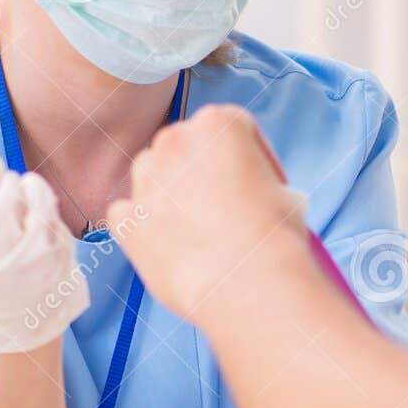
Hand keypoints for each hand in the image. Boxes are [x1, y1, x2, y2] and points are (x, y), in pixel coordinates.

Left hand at [108, 106, 309, 325]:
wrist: (246, 283)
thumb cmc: (271, 237)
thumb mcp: (282, 192)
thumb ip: (253, 180)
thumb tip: (243, 199)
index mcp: (218, 123)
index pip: (235, 128)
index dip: (253, 157)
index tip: (261, 181)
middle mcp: (175, 142)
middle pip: (187, 147)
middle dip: (205, 172)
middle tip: (228, 205)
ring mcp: (144, 180)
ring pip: (153, 175)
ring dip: (171, 194)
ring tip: (200, 229)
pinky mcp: (126, 219)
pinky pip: (128, 214)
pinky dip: (145, 226)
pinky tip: (172, 244)